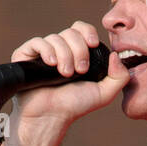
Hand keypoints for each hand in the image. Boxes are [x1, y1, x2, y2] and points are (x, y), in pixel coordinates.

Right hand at [7, 22, 129, 127]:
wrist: (51, 116)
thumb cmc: (75, 106)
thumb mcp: (105, 93)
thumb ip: (120, 76)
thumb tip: (115, 55)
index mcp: (76, 52)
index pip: (81, 29)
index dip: (88, 32)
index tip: (93, 45)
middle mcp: (60, 49)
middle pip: (71, 32)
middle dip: (79, 50)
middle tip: (80, 70)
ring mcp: (43, 52)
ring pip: (55, 38)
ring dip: (64, 55)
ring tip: (65, 74)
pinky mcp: (26, 56)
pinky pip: (37, 42)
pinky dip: (47, 50)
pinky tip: (51, 64)